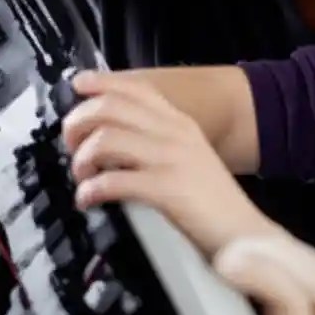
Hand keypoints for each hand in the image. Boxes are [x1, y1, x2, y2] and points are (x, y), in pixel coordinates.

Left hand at [61, 71, 276, 255]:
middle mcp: (175, 133)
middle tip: (71, 145)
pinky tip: (88, 199)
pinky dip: (91, 190)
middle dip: (79, 123)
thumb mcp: (189, 156)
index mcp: (179, 123)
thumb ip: (159, 141)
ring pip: (107, 139)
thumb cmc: (211, 201)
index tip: (77, 84)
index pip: (136, 89)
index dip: (102, 82)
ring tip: (81, 176)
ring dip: (82, 157)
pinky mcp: (166, 189)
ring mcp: (171, 159)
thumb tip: (113, 137)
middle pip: (112, 108)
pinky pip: (113, 181)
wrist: (243, 232)